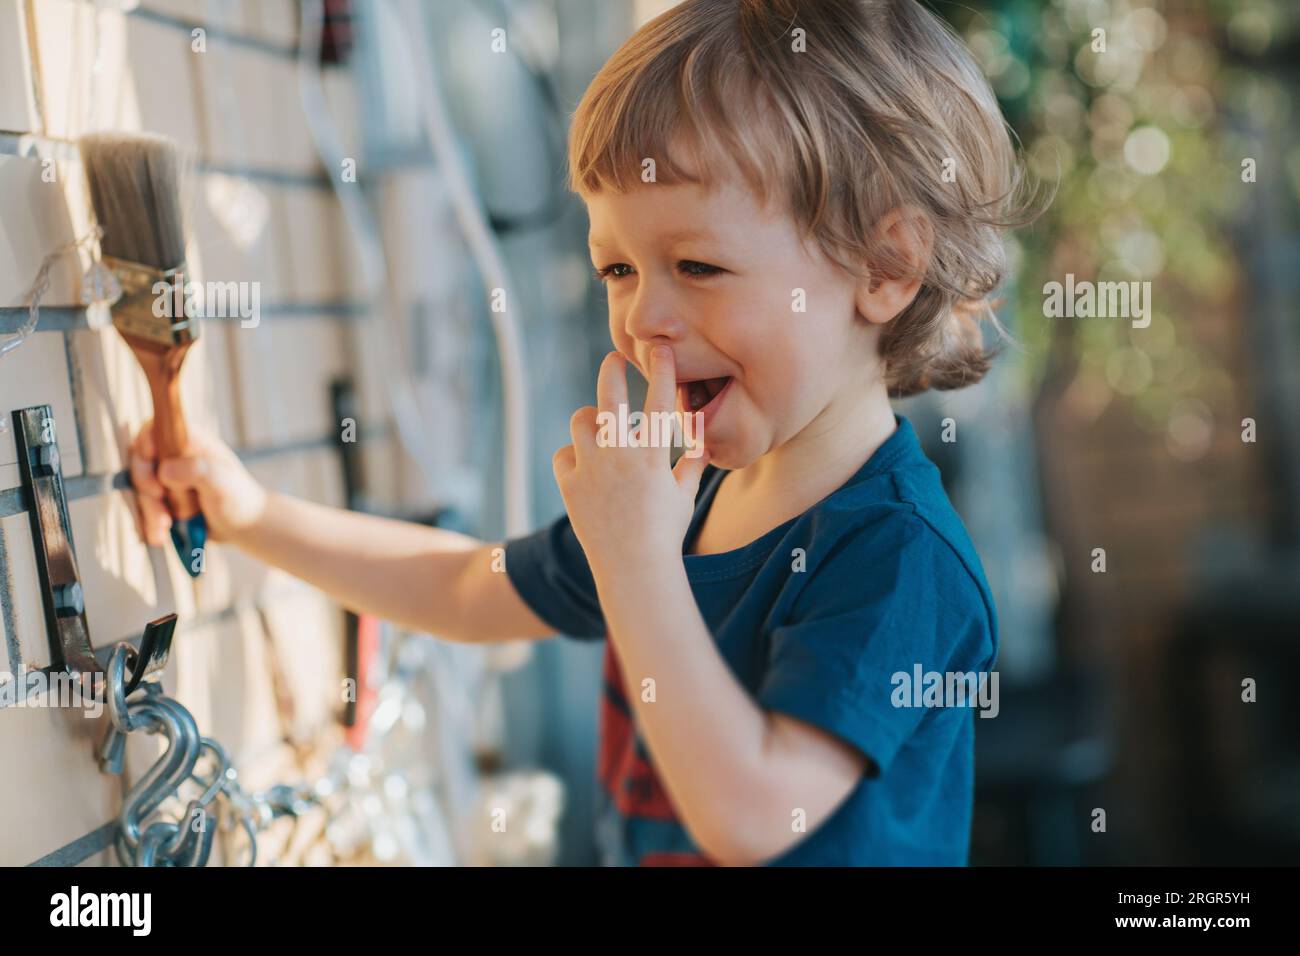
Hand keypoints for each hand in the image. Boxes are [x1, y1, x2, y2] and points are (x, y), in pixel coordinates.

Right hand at [128, 422, 267, 545]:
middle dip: (145, 485)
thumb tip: (164, 471)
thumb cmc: (239, 498)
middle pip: (141, 461)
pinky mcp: (163, 500)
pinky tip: (160, 535)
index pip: (156, 428)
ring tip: (165, 526)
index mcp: (190, 441)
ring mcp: (166, 479)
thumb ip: (197, 470)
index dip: (146, 443)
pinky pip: (144, 509)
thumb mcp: (222, 482)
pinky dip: (149, 523)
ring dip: (149, 510)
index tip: (151, 463)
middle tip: (160, 501)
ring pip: (141, 489)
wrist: (244, 526)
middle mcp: (175, 456)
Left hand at [553, 347, 709, 575]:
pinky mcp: (570, 486)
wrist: (633, 569)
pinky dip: (572, 457)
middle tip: (614, 360)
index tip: (660, 350)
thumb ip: (691, 465)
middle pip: (609, 397)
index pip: (658, 401)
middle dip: (611, 371)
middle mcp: (619, 456)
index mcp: (651, 456)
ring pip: (580, 422)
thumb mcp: (683, 497)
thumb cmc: (665, 534)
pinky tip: (583, 467)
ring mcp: (591, 470)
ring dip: (589, 420)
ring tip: (597, 428)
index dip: (661, 371)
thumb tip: (703, 445)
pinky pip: (564, 455)